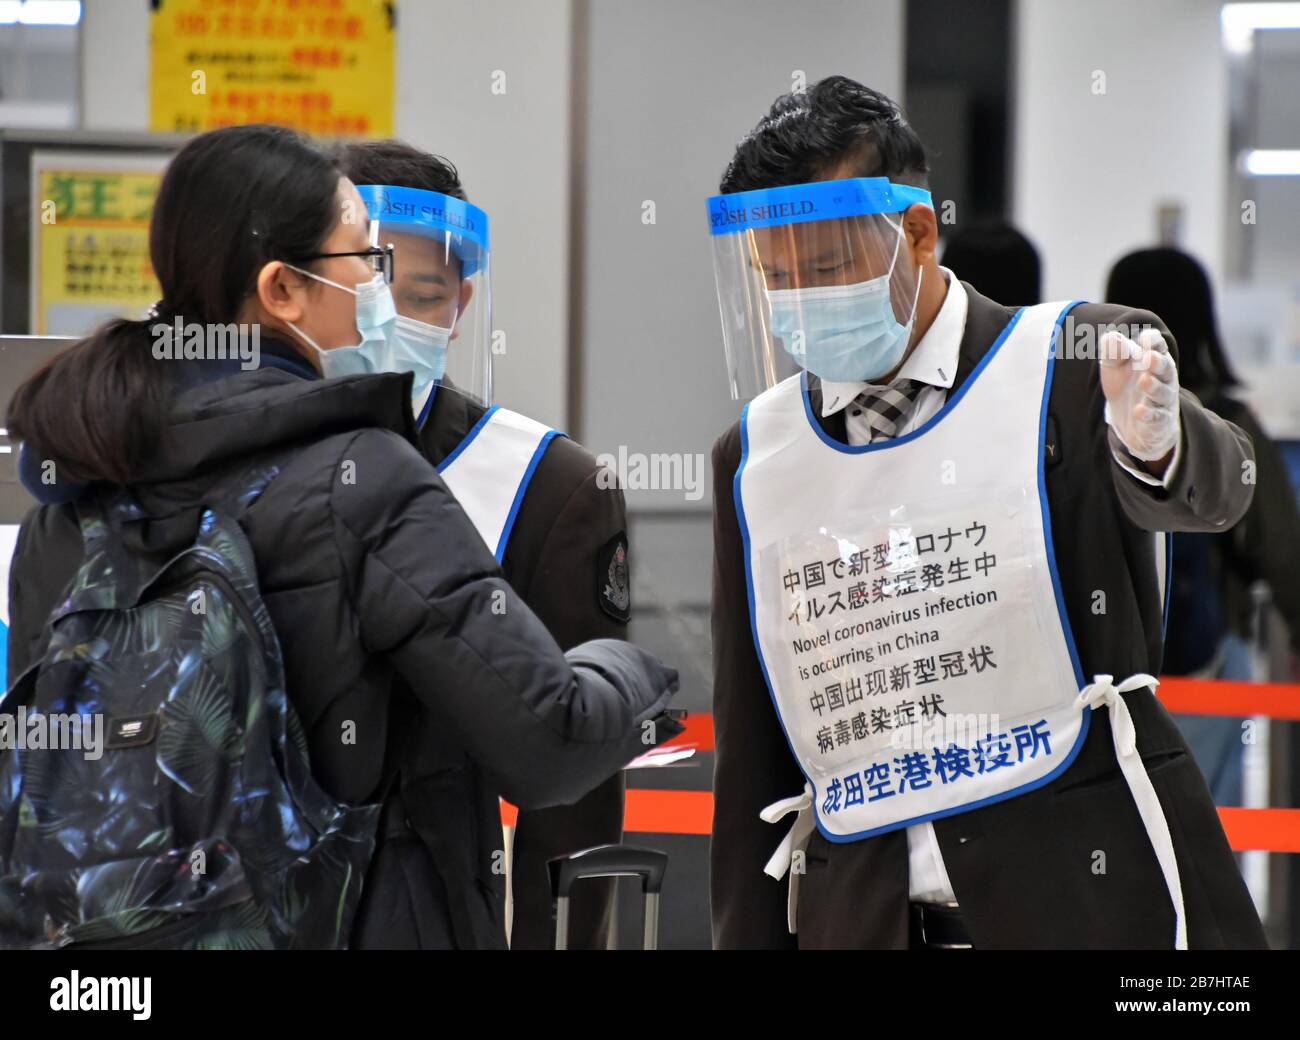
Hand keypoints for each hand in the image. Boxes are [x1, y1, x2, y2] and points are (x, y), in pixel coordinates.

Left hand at [1099, 328, 1179, 462]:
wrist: (1130, 421)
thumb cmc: (1125, 384)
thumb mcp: (1115, 366)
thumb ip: (1114, 352)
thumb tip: (1111, 336)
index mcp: (1154, 359)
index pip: (1157, 347)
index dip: (1153, 342)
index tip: (1145, 338)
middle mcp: (1163, 378)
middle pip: (1165, 368)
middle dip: (1158, 363)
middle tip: (1149, 357)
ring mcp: (1163, 400)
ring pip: (1162, 393)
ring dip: (1154, 387)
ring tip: (1144, 381)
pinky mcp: (1159, 420)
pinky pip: (1157, 417)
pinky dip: (1149, 414)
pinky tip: (1139, 411)